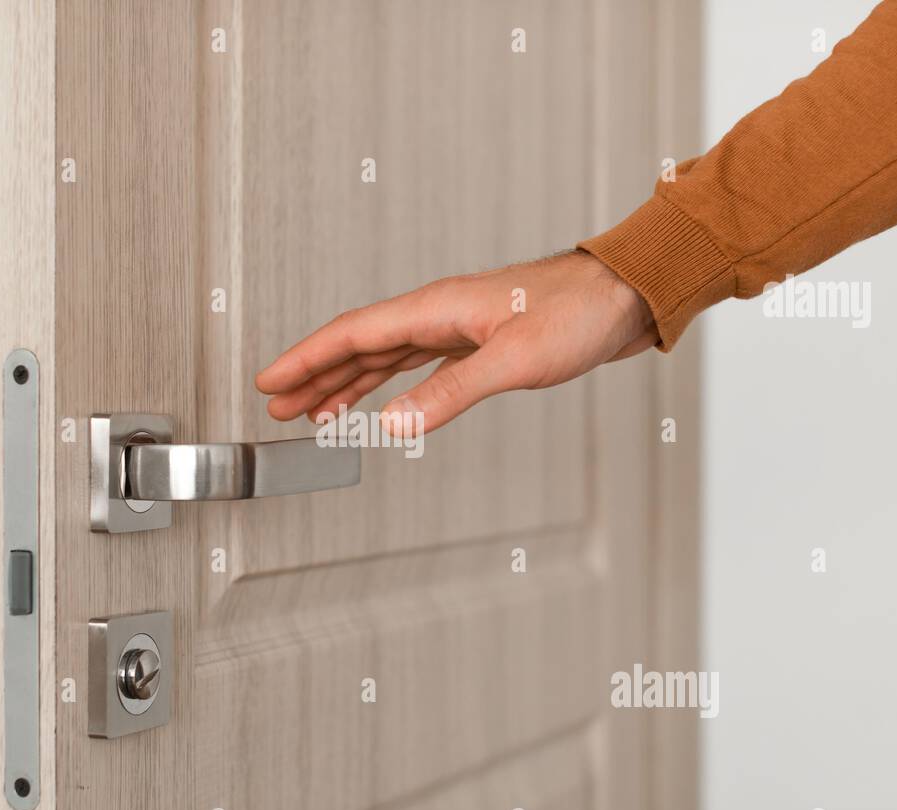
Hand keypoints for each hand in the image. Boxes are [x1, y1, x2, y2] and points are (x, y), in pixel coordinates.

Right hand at [255, 250, 657, 435]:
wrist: (627, 296)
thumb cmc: (580, 313)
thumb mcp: (514, 360)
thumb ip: (450, 393)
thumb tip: (393, 426)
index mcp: (436, 307)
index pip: (352, 333)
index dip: (306, 358)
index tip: (270, 379)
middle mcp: (439, 313)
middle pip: (358, 345)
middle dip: (314, 376)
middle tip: (278, 405)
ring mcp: (456, 327)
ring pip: (384, 356)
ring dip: (346, 382)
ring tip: (314, 411)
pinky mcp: (477, 342)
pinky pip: (414, 365)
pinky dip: (388, 384)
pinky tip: (380, 401)